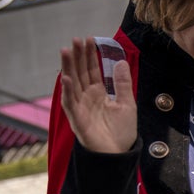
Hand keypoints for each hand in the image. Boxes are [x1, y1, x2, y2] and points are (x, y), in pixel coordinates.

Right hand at [60, 37, 136, 153]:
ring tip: (66, 51)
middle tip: (76, 39)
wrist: (118, 154)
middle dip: (78, 56)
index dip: (89, 55)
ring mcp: (80, 107)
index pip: (91, 70)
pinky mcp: (77, 119)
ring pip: (72, 84)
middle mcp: (86, 98)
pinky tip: (66, 78)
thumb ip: (123, 84)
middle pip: (80, 73)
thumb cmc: (121, 132)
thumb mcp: (127, 104)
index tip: (88, 39)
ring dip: (68, 68)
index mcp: (98, 93)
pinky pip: (70, 103)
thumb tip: (121, 62)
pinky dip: (68, 91)